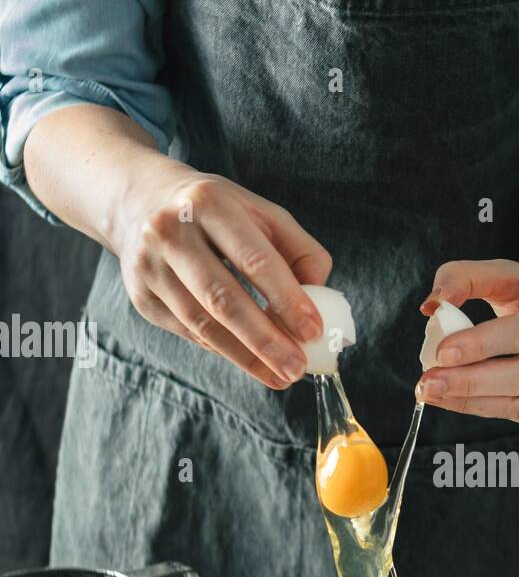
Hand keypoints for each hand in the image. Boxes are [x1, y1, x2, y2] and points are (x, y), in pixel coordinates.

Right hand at [114, 162, 330, 387]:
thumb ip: (299, 251)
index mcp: (210, 203)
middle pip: (222, 298)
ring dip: (246, 356)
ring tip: (280, 375)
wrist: (140, 201)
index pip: (254, 259)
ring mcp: (150, 266)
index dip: (286, 299)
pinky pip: (189, 332)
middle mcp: (171, 232)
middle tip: (296, 367)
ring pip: (202, 323)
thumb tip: (319, 298)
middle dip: (265, 339)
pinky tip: (252, 362)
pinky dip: (224, 350)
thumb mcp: (260, 213)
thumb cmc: (218, 212)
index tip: (313, 331)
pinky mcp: (142, 296)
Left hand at [417, 259, 518, 433]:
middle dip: (471, 382)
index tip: (441, 353)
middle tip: (428, 383)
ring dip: (474, 403)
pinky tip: (462, 400)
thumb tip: (432, 306)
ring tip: (436, 393)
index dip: (483, 345)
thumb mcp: (509, 276)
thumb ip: (466, 278)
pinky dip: (490, 411)